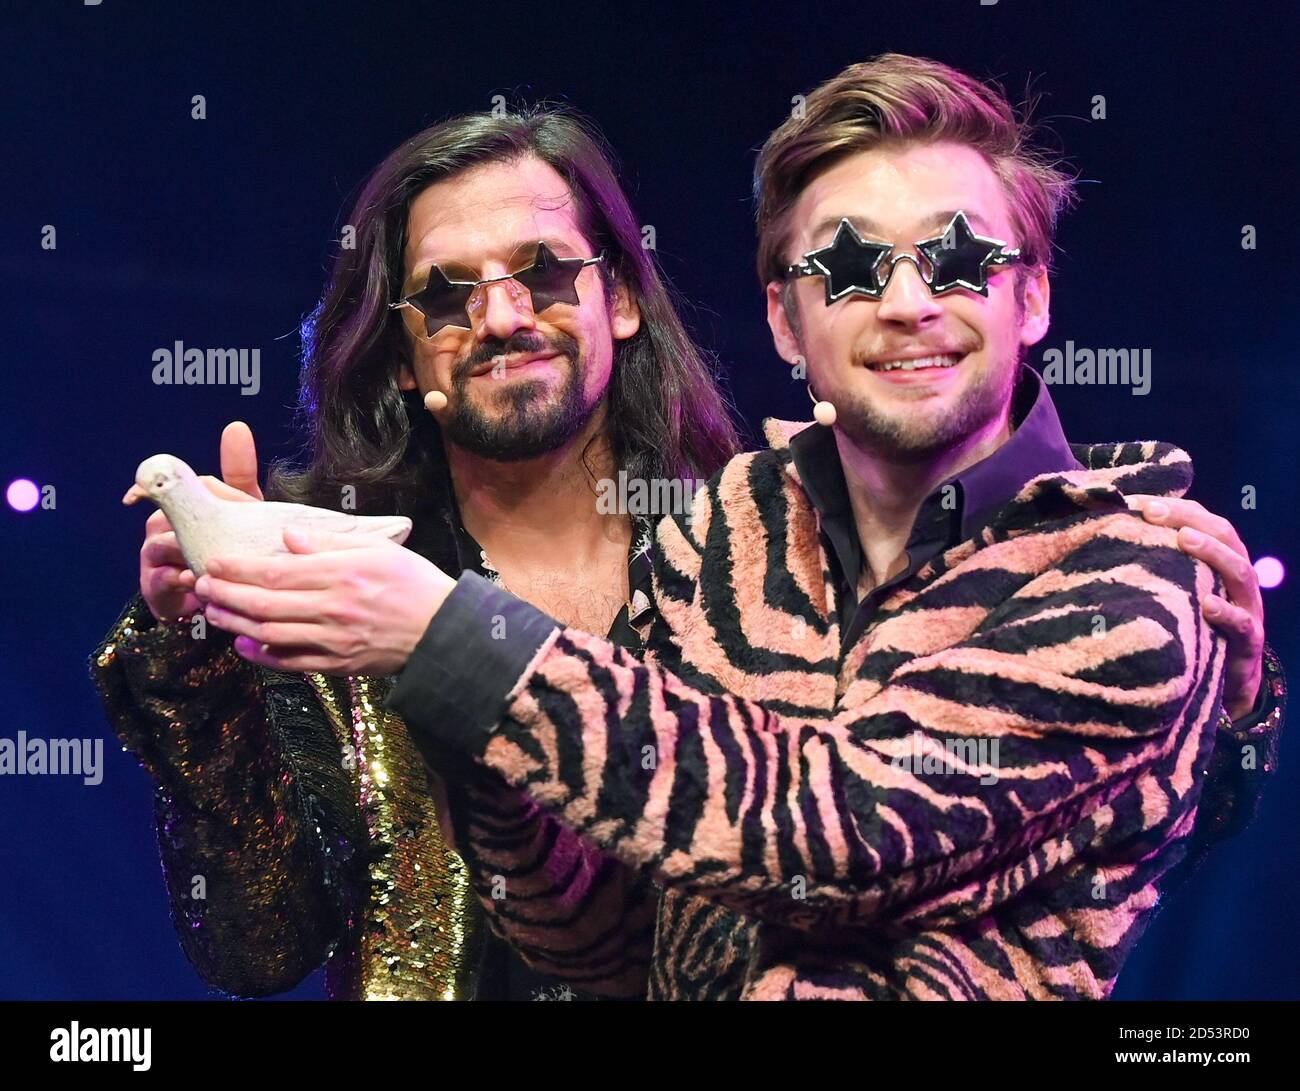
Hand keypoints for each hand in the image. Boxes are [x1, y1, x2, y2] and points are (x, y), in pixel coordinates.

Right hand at [137, 421, 263, 622]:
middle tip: (211, 533)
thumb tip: (236, 426)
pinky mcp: (155, 586)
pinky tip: (199, 582)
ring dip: (184, 553)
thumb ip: (238, 472)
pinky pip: (161, 578)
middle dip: (188, 524)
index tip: (196, 495)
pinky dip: (179, 579)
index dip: (187, 487)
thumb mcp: (243, 510)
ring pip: (159, 544)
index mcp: (181, 504)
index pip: (180, 486)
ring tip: (209, 563)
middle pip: (164, 514)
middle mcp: (161, 526)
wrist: (221, 597)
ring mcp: (154, 557)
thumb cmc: (233, 546)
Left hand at [194, 526, 456, 675]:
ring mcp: (334, 640)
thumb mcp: (378, 550)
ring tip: (212, 610)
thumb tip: (288, 538)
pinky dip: (262, 655)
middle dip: (226, 593)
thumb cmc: (415, 584)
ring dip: (235, 622)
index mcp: (342, 575)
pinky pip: (291, 661)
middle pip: (265, 603)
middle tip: (201, 583)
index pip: (277, 571)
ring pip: (271, 633)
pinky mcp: (338, 664)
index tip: (214, 562)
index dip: (239, 568)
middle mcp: (333, 609)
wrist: (444, 632)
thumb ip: (331, 543)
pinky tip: (243, 644)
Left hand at [1127, 495, 1263, 719]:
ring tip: (1184, 539)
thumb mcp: (1174, 591)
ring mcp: (1247, 607)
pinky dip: (1226, 612)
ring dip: (1212, 552)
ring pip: (1239, 570)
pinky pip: (1242, 624)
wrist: (1225, 681)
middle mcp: (1236, 577)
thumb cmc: (1191, 625)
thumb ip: (1153, 564)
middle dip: (1189, 518)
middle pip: (1224, 536)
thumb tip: (1105, 537)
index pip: (1202, 520)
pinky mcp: (1248, 641)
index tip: (1136, 500)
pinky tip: (1206, 605)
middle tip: (1153, 511)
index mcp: (1219, 559)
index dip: (1174, 506)